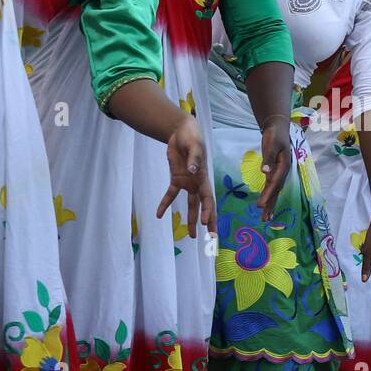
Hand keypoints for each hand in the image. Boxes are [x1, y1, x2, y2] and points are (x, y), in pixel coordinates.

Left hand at [156, 116, 217, 236]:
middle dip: (208, 222)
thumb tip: (193, 171)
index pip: (208, 199)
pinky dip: (165, 204)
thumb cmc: (192, 137)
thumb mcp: (194, 146)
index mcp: (204, 177)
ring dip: (192, 219)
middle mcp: (197, 183)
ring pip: (191, 205)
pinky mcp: (176, 179)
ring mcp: (187, 182)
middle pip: (204, 207)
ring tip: (191, 236)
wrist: (182, 131)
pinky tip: (159, 215)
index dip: (208, 212)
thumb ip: (194, 159)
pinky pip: (171, 195)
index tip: (205, 223)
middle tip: (211, 239)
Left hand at [254, 118, 292, 219]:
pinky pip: (272, 186)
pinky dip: (269, 196)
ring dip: (270, 203)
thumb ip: (268, 157)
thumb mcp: (271, 143)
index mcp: (284, 165)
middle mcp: (283, 171)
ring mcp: (280, 172)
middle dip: (270, 204)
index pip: (274, 183)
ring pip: (275, 190)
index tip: (259, 205)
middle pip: (276, 190)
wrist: (278, 128)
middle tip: (264, 218)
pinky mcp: (275, 172)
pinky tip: (266, 204)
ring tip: (266, 217)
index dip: (267, 194)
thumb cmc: (275, 135)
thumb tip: (265, 172)